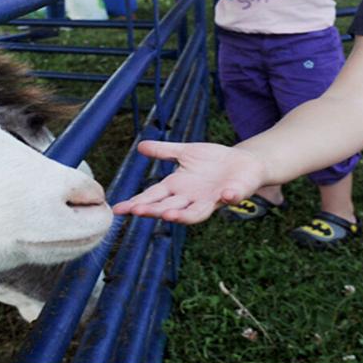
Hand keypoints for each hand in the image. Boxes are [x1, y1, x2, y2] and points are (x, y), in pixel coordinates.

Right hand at [112, 140, 268, 223]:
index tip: (119, 208)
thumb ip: (164, 151)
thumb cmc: (213, 160)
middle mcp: (190, 198)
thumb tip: (140, 146)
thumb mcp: (186, 152)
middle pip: (167, 207)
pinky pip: (230, 196)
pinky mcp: (230, 195)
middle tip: (137, 211)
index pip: (152, 196)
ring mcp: (209, 199)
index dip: (136, 202)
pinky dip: (228, 196)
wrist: (242, 163)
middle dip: (153, 210)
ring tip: (169, 215)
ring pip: (194, 213)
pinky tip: (225, 194)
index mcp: (177, 187)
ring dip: (182, 215)